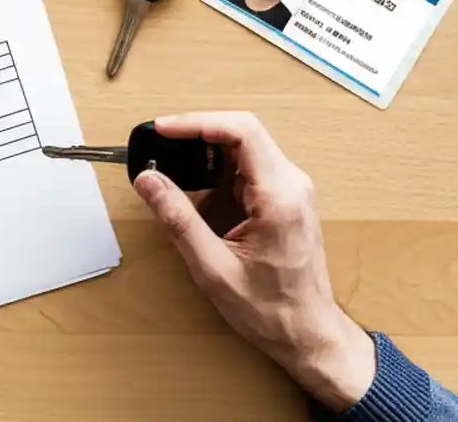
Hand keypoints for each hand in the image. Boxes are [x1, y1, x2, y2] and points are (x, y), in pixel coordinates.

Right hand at [132, 112, 374, 410]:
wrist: (309, 333)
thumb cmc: (269, 309)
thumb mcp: (213, 268)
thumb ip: (178, 219)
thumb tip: (148, 180)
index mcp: (279, 196)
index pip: (242, 132)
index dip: (198, 122)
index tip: (163, 129)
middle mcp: (291, 183)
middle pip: (243, 132)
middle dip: (198, 131)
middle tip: (159, 141)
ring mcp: (292, 189)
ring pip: (246, 147)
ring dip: (207, 148)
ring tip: (169, 158)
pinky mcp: (285, 198)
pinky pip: (250, 166)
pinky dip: (218, 166)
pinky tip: (194, 179)